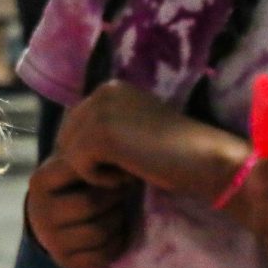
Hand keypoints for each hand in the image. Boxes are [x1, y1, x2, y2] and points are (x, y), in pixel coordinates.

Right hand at [26, 151, 141, 267]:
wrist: (54, 214)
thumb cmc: (75, 181)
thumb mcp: (76, 161)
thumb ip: (91, 154)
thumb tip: (125, 160)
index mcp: (40, 181)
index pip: (85, 175)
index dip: (109, 176)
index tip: (118, 176)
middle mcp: (39, 213)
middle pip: (92, 206)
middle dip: (115, 200)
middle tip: (121, 194)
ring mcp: (50, 241)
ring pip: (100, 232)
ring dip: (118, 221)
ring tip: (116, 211)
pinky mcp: (64, 261)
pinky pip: (103, 255)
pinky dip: (117, 243)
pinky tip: (114, 231)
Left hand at [53, 81, 171, 182]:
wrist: (207, 160)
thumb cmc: (173, 153)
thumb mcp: (131, 130)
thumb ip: (101, 128)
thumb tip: (60, 147)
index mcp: (110, 87)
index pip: (74, 126)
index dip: (93, 152)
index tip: (131, 157)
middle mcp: (102, 90)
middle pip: (66, 138)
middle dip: (91, 160)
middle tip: (131, 165)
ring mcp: (100, 109)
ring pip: (70, 153)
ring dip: (98, 171)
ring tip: (133, 168)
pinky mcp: (101, 133)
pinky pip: (78, 166)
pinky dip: (102, 179)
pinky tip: (132, 173)